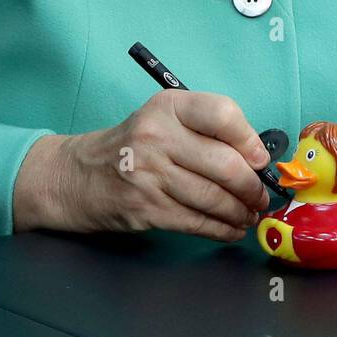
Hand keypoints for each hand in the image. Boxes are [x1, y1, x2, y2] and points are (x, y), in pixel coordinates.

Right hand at [13, 90, 270, 241]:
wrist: (75, 175)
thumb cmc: (133, 145)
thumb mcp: (163, 121)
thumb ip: (205, 131)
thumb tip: (256, 159)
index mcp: (168, 107)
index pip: (223, 114)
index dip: (249, 140)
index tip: (260, 159)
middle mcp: (157, 136)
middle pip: (225, 164)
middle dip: (252, 187)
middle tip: (261, 197)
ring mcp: (149, 174)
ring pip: (213, 198)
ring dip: (240, 212)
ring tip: (249, 214)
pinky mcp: (145, 208)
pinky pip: (196, 222)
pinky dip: (221, 229)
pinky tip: (231, 229)